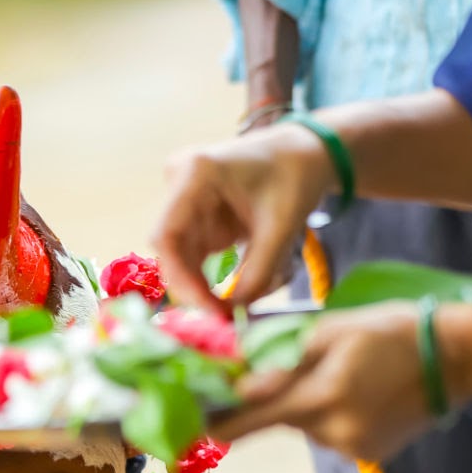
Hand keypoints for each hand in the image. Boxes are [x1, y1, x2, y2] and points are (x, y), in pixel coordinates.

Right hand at [149, 125, 332, 310]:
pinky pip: (192, 257)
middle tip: (221, 318)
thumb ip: (258, 273)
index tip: (209, 310)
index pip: (167, 236)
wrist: (304, 154)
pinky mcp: (192, 217)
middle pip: (171, 250)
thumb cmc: (296, 177)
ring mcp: (182, 202)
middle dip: (193, 289)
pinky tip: (232, 293)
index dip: (181, 279)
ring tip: (233, 308)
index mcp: (196, 173)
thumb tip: (233, 314)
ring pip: (180, 258)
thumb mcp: (282, 226)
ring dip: (203, 287)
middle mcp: (179, 185)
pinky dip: (209, 279)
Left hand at [210, 302, 471, 461]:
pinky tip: (360, 394)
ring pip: (301, 425)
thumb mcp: (333, 330)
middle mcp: (331, 431)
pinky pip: (327, 434)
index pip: (242, 423)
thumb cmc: (393, 331)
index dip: (212, 421)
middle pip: (273, 421)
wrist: (461, 358)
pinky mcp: (365, 455)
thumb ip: (279, 358)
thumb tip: (231, 380)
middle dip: (268, 400)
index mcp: (319, 397)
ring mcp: (349, 447)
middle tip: (288, 370)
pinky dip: (330, 415)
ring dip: (304, 404)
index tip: (190, 415)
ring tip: (344, 375)